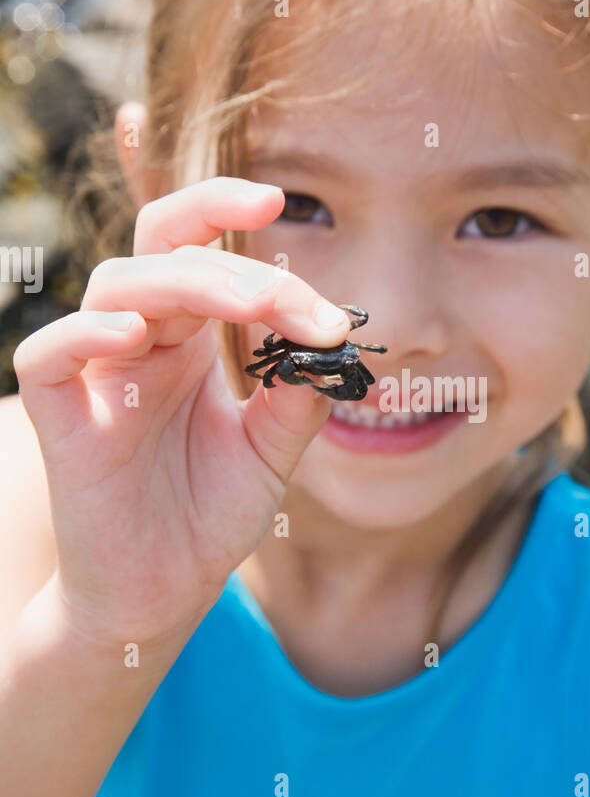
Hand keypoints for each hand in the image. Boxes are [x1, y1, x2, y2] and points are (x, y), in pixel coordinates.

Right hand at [13, 177, 350, 642]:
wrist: (163, 594)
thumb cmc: (205, 517)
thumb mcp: (271, 453)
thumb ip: (297, 396)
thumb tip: (333, 342)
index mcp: (184, 340)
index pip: (193, 247)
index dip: (223, 209)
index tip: (281, 202)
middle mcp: (139, 344)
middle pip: (162, 255)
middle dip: (229, 258)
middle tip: (290, 293)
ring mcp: (98, 377)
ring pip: (116, 289)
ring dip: (186, 283)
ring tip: (252, 304)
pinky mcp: (62, 420)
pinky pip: (49, 355)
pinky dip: (85, 333)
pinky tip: (137, 337)